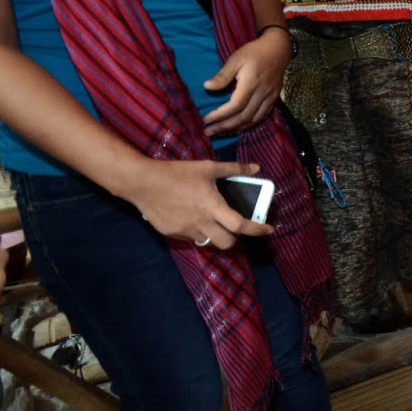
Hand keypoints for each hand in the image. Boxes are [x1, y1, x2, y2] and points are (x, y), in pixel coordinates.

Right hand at [118, 158, 273, 248]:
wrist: (142, 182)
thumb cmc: (177, 173)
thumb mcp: (207, 167)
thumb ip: (233, 169)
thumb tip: (256, 168)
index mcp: (213, 207)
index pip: (241, 226)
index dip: (258, 230)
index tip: (269, 230)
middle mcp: (201, 223)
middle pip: (227, 244)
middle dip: (235, 238)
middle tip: (234, 226)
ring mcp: (186, 231)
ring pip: (209, 243)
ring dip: (216, 236)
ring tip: (213, 222)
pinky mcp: (172, 234)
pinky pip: (191, 239)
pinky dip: (198, 233)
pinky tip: (193, 219)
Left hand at [202, 26, 290, 136]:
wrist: (278, 49)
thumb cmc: (254, 52)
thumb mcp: (235, 59)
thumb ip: (222, 75)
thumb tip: (207, 87)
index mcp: (251, 83)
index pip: (235, 106)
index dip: (220, 115)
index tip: (206, 120)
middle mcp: (262, 94)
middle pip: (243, 117)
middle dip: (225, 127)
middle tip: (209, 132)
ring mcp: (270, 98)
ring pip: (253, 120)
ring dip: (236, 129)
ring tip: (221, 132)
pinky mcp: (273, 100)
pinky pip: (261, 117)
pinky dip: (248, 125)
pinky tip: (238, 128)